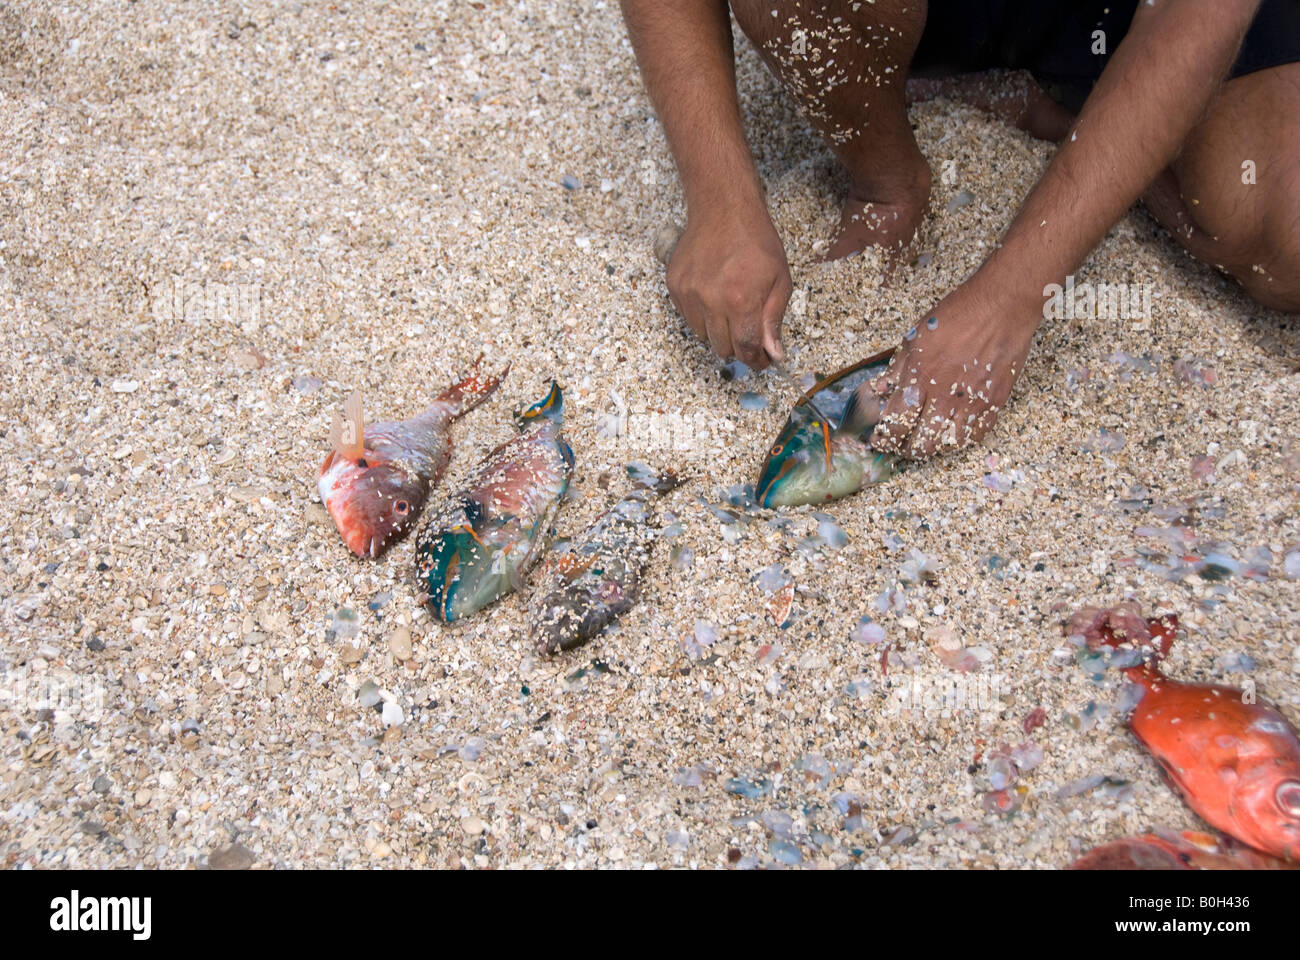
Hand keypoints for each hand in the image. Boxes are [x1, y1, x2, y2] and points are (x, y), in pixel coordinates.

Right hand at [666, 198, 790, 369]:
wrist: (723, 209)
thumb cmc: (756, 241)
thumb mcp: (780, 279)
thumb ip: (774, 320)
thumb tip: (773, 353)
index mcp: (741, 299)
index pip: (745, 348)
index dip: (756, 361)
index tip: (762, 361)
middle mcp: (711, 300)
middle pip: (723, 348)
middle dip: (739, 345)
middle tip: (748, 330)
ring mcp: (689, 294)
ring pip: (703, 336)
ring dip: (718, 331)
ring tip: (729, 307)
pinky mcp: (675, 287)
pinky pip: (688, 318)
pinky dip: (702, 315)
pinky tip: (713, 295)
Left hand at [869, 279, 1040, 458]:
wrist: (1001, 306)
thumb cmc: (957, 315)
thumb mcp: (915, 336)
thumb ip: (897, 368)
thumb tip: (878, 390)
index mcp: (919, 378)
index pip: (895, 423)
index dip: (884, 438)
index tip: (878, 441)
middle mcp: (944, 396)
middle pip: (922, 443)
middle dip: (907, 450)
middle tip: (903, 447)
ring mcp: (972, 401)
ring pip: (949, 445)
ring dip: (935, 448)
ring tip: (928, 442)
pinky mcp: (995, 402)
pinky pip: (976, 435)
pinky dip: (962, 440)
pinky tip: (953, 433)